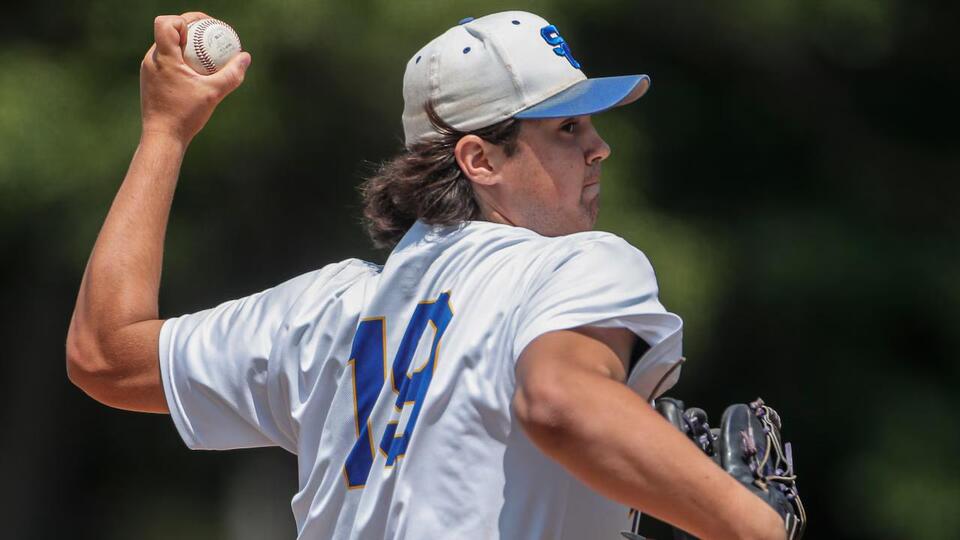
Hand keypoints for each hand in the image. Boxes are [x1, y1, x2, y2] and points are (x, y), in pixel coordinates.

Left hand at [139, 12, 251, 143]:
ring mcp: (149, 71)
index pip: (165, 23)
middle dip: (189, 30)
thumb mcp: (213, 94)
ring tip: (204, 54)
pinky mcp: (150, 81)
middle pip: (167, 32)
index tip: (201, 29)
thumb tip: (245, 57)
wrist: (162, 137)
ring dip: (184, 46)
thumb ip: (231, 75)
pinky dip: (180, 60)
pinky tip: (195, 73)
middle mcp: (151, 60)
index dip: (183, 20)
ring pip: (166, 47)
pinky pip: (165, 61)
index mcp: (163, 58)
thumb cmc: (185, 116)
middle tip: (209, 36)